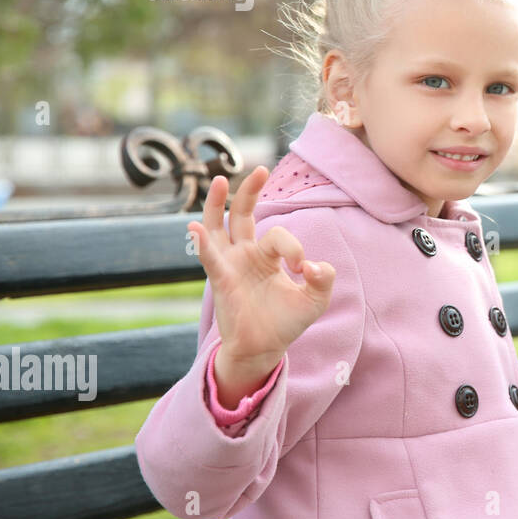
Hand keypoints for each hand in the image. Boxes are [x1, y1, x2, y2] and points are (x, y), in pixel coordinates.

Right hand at [187, 166, 335, 376]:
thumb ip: (323, 279)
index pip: (280, 236)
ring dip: (217, 204)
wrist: (265, 349)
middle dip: (250, 191)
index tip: (307, 271)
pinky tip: (194, 227)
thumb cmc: (286, 322)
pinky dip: (202, 242)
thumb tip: (315, 266)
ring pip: (219, 227)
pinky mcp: (221, 280)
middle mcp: (246, 254)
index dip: (296, 248)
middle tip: (261, 169)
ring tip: (218, 180)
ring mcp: (230, 265)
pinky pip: (209, 257)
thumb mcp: (315, 300)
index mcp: (268, 255)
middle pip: (243, 215)